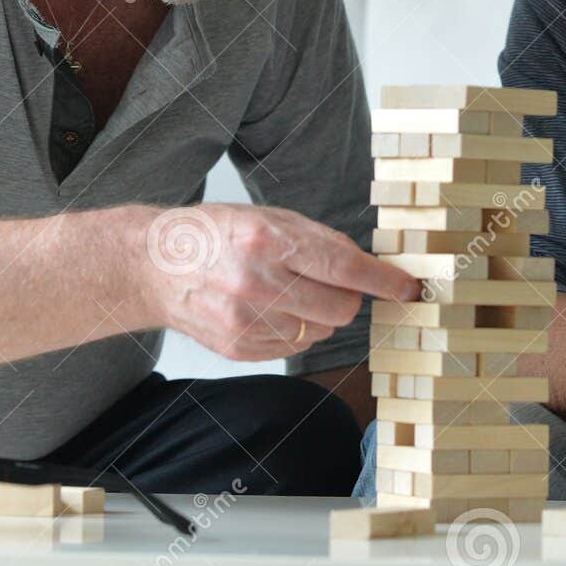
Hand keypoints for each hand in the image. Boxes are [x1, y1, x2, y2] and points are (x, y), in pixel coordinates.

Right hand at [134, 204, 419, 362]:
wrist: (156, 266)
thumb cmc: (217, 234)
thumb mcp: (268, 217)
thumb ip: (320, 241)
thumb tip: (371, 269)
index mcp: (266, 239)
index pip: (344, 266)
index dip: (384, 281)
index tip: (409, 289)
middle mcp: (255, 281)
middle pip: (341, 308)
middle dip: (346, 297)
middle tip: (326, 283)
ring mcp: (244, 320)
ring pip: (321, 331)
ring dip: (317, 314)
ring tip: (285, 292)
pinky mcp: (238, 347)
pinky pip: (295, 348)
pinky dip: (294, 330)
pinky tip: (266, 310)